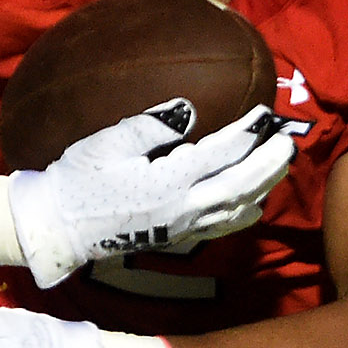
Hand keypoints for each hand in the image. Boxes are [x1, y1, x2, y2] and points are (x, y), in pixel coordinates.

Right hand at [0, 100, 292, 285]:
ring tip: (279, 164)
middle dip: (269, 161)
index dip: (247, 133)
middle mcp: (181, 208)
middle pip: (241, 185)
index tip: (264, 114)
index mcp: (166, 182)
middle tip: (289, 138)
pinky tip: (252, 201)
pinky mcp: (176, 236)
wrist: (58, 227)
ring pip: (238, 208)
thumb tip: (188, 110)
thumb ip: (149, 127)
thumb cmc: (75, 181)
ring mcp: (181, 226)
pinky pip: (222, 226)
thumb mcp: (104, 144)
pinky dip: (245, 211)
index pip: (220, 154)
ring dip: (264, 185)